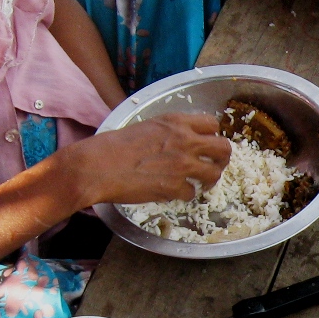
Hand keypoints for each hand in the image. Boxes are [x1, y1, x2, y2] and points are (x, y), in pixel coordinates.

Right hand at [59, 113, 230, 207]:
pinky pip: (192, 193)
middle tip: (214, 164)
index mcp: (176, 122)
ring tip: (201, 183)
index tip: (208, 143)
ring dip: (209, 180)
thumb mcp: (146, 127)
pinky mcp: (175, 187)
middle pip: (223, 148)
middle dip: (222, 158)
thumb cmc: (112, 146)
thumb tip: (180, 141)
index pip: (212, 124)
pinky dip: (185, 195)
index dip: (213, 135)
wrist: (96, 166)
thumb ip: (169, 132)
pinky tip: (174, 192)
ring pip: (214, 173)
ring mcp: (182, 165)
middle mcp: (184, 141)